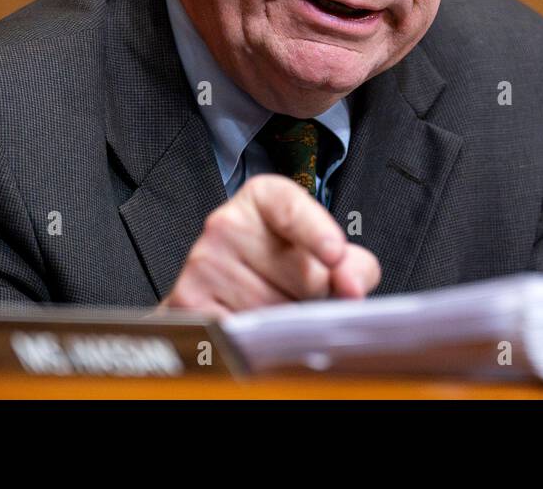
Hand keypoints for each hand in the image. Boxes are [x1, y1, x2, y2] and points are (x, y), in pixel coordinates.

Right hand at [157, 174, 380, 316]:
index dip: (317, 233)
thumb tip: (351, 289)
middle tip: (299, 295)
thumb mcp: (324, 254)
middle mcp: (226, 222)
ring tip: (273, 310)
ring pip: (276, 310)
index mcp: (263, 198)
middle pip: (301, 274)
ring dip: (286, 323)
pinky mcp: (188, 301)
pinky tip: (256, 332)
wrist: (219, 293)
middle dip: (313, 296)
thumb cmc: (279, 270)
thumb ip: (354, 266)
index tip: (335, 255)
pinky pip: (244, 334)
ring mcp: (204, 262)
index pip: (292, 210)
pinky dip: (259, 344)